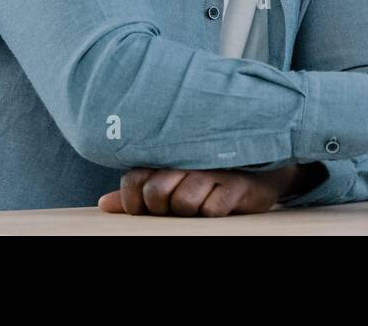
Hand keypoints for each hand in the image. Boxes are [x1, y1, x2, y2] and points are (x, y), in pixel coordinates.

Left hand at [97, 163, 311, 216]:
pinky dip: (212, 213)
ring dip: (190, 211)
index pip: (134, 179)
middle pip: (156, 192)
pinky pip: (211, 209)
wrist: (263, 171)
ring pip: (183, 202)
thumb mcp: (175, 182)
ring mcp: (213, 171)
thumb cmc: (212, 177)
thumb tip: (104, 204)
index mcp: (170, 154)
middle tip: (177, 207)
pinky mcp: (237, 185)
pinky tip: (220, 203)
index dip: (133, 201)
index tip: (146, 208)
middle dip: (162, 208)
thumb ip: (140, 191)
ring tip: (202, 203)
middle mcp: (189, 158)